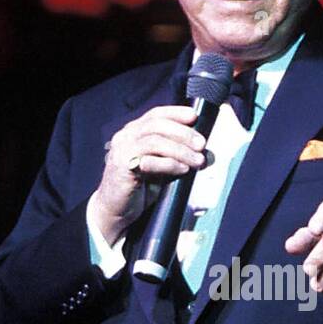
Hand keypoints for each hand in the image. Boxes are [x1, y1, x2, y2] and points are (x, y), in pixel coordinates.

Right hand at [91, 105, 207, 243]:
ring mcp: (122, 150)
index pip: (156, 114)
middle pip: (157, 125)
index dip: (176, 113)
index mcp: (134, 131)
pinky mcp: (122, 167)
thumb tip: (206, 154)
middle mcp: (126, 136)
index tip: (195, 117)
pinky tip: (183, 170)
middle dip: (183, 133)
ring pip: (154, 141)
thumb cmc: (140, 187)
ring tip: (197, 160)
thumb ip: (178, 157)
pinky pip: (149, 162)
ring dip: (180, 150)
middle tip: (201, 144)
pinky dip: (169, 164)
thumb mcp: (162, 167)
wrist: (116, 210)